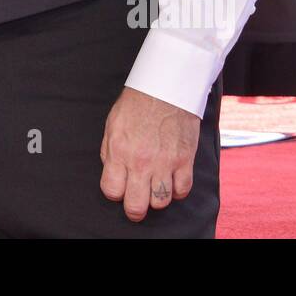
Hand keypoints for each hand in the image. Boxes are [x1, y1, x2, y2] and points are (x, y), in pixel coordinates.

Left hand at [100, 86, 200, 221]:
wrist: (166, 86)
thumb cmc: (137, 103)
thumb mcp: (112, 124)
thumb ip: (110, 150)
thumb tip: (112, 171)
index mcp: (120, 151)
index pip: (112, 190)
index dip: (114, 192)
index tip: (118, 187)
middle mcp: (142, 161)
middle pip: (136, 205)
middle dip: (134, 208)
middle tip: (135, 203)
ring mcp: (165, 162)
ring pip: (160, 202)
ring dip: (156, 199)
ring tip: (154, 188)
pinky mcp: (185, 160)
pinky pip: (182, 190)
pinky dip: (177, 191)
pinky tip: (171, 181)